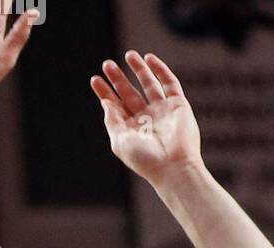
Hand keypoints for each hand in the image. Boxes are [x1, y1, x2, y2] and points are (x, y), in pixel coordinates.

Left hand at [91, 52, 203, 187]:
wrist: (173, 166)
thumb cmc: (144, 159)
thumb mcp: (120, 141)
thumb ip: (112, 120)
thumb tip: (105, 102)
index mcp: (129, 129)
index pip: (115, 106)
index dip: (105, 92)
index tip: (95, 79)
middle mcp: (145, 118)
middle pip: (129, 93)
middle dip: (118, 78)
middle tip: (107, 64)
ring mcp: (162, 110)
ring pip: (148, 84)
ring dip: (138, 69)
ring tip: (128, 54)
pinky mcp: (178, 105)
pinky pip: (169, 83)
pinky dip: (160, 70)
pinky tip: (149, 59)